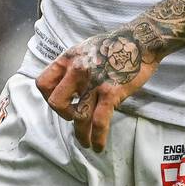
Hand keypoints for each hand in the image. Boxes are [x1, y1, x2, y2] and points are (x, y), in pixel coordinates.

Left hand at [36, 28, 158, 152]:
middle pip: (56, 103)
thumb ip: (73, 66)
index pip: (43, 83)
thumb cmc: (114, 45)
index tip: (62, 102)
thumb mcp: (85, 49)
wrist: (141, 40)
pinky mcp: (111, 92)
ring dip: (81, 135)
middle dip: (63, 115)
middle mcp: (77, 70)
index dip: (48, 97)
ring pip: (78, 117)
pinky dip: (97, 138)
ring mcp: (94, 82)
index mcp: (69, 59)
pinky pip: (99, 121)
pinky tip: (98, 145)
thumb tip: (67, 85)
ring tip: (86, 143)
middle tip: (74, 117)